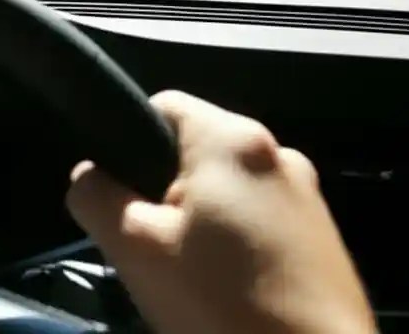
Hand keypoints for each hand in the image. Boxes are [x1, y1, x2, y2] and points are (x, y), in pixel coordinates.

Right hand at [66, 90, 375, 333]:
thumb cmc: (222, 303)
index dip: (126, 144)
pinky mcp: (322, 235)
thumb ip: (95, 196)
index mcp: (232, 139)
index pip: (160, 104)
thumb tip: (87, 176)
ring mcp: (307, 195)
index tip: (120, 197)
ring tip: (191, 275)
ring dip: (198, 221)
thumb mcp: (134, 248)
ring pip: (224, 189)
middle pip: (193, 152)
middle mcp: (278, 152)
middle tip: (151, 246)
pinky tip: (227, 288)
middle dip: (163, 192)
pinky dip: (233, 243)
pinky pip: (257, 219)